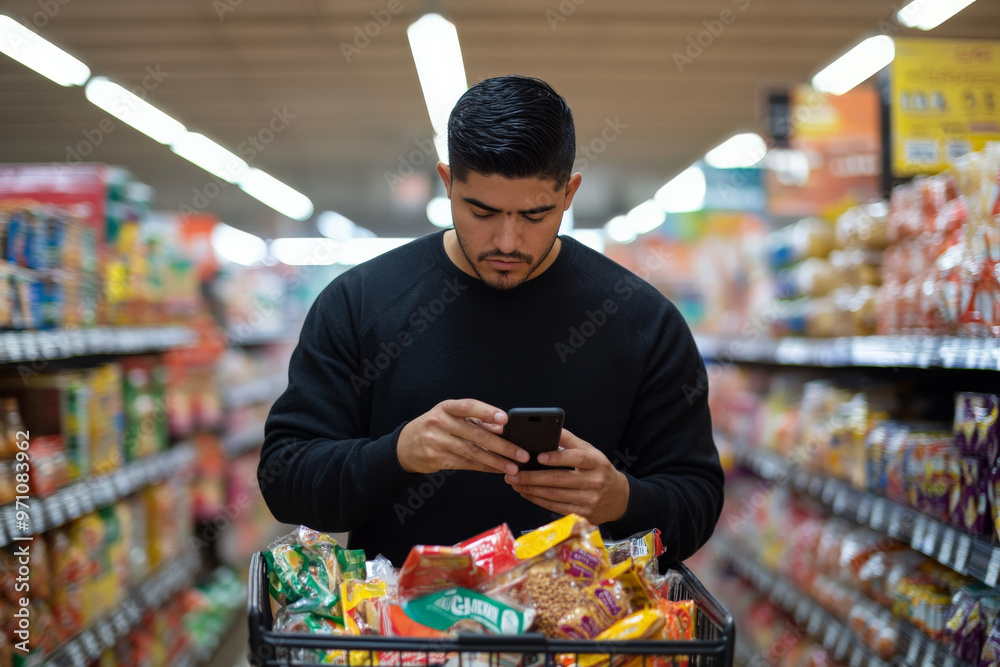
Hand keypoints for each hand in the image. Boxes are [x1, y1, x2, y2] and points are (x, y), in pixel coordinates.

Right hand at [398, 399, 528, 474]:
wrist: (406, 444)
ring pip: (473, 453)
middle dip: (502, 446)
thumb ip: (475, 419)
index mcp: (446, 408)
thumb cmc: (435, 426)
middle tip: (521, 453)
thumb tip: (501, 427)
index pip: (468, 406)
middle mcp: (440, 423)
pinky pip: (466, 465)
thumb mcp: (450, 415)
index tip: (505, 420)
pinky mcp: (438, 459)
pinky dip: (485, 468)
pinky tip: (497, 470)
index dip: (487, 411)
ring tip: (513, 467)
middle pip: (476, 434)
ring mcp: (437, 442)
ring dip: (496, 462)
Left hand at [504, 429, 629, 524]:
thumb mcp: (591, 451)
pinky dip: (538, 500)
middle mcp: (594, 481)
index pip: (576, 458)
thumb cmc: (599, 470)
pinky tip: (526, 493)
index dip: (557, 457)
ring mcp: (588, 499)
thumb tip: (550, 427)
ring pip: (554, 495)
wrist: (619, 497)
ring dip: (531, 490)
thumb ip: (570, 440)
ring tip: (515, 483)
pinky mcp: (582, 512)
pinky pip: (555, 506)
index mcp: (595, 462)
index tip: (538, 456)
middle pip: (559, 480)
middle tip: (514, 474)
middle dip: (533, 477)